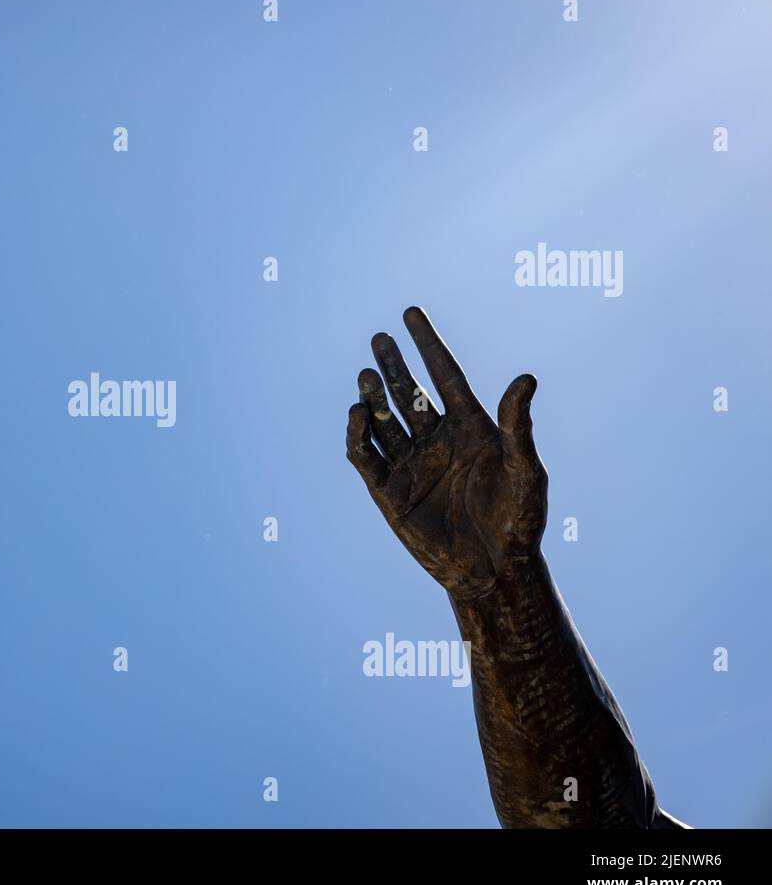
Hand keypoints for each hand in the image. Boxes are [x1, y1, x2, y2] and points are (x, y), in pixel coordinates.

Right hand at [345, 306, 547, 598]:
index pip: (445, 375)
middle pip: (410, 393)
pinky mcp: (389, 490)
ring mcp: (411, 464)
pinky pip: (366, 455)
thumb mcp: (525, 470)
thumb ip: (517, 426)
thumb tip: (526, 379)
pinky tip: (358, 413)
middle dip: (394, 365)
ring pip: (385, 419)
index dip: (428, 344)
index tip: (411, 313)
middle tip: (380, 339)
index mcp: (471, 428)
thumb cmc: (517, 520)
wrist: (492, 571)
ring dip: (374, 396)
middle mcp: (438, 440)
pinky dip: (358, 433)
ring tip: (367, 375)